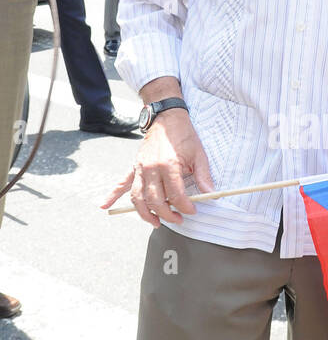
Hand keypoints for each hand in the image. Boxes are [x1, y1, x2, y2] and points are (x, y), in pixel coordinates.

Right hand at [102, 109, 213, 225]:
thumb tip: (210, 194)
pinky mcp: (134, 167)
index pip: (175, 195)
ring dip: (145, 214)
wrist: (167, 117)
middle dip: (168, 215)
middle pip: (156, 201)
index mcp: (169, 165)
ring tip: (156, 222)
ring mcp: (140, 168)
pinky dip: (112, 195)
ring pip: (138, 198)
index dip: (185, 207)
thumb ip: (204, 176)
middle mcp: (151, 168)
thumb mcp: (199, 154)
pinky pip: (121, 183)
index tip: (192, 211)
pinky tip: (105, 206)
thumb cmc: (183, 134)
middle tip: (178, 219)